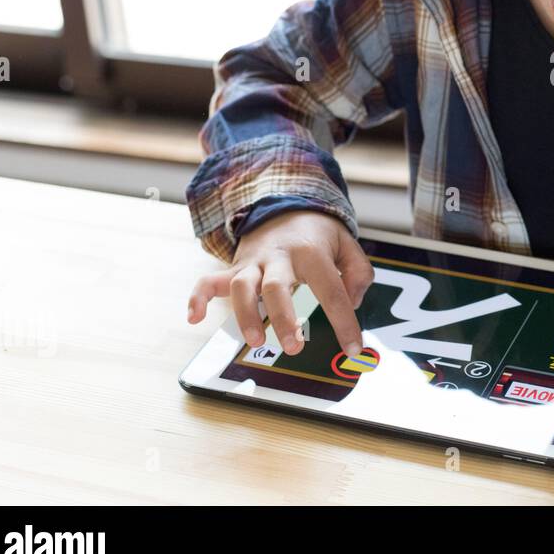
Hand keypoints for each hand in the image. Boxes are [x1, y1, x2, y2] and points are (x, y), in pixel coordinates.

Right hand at [186, 210, 373, 358]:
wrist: (285, 205)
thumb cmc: (318, 234)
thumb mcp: (347, 245)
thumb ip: (359, 273)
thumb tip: (354, 302)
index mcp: (312, 252)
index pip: (331, 290)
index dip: (344, 322)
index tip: (353, 348)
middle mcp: (279, 257)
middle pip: (276, 287)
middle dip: (283, 318)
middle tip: (294, 347)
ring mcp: (254, 263)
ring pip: (242, 286)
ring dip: (245, 315)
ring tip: (255, 340)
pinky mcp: (235, 268)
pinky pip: (209, 280)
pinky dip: (198, 297)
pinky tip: (194, 318)